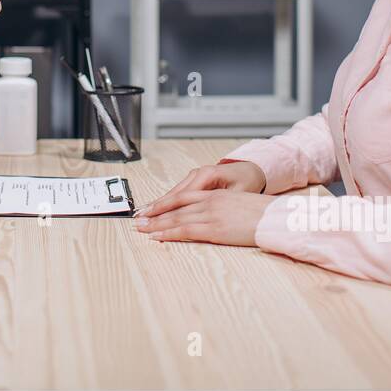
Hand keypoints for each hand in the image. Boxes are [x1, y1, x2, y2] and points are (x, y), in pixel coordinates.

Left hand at [134, 190, 274, 246]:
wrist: (275, 217)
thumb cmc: (263, 214)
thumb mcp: (240, 205)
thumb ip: (224, 208)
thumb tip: (217, 216)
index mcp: (215, 195)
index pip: (183, 196)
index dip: (164, 202)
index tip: (150, 208)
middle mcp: (209, 202)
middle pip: (175, 206)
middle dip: (154, 213)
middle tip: (137, 218)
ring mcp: (211, 214)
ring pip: (176, 218)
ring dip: (156, 224)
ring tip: (140, 228)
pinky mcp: (214, 228)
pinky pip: (185, 230)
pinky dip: (168, 233)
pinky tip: (157, 236)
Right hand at [136, 161, 264, 216]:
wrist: (251, 169)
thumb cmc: (247, 182)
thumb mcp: (239, 194)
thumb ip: (221, 204)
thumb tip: (206, 215)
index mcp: (208, 175)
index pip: (182, 197)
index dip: (167, 211)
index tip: (156, 221)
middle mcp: (198, 173)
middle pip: (173, 194)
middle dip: (155, 208)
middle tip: (140, 219)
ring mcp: (195, 175)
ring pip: (173, 193)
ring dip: (157, 205)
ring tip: (142, 214)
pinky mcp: (195, 179)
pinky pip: (178, 192)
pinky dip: (166, 201)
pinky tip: (155, 208)